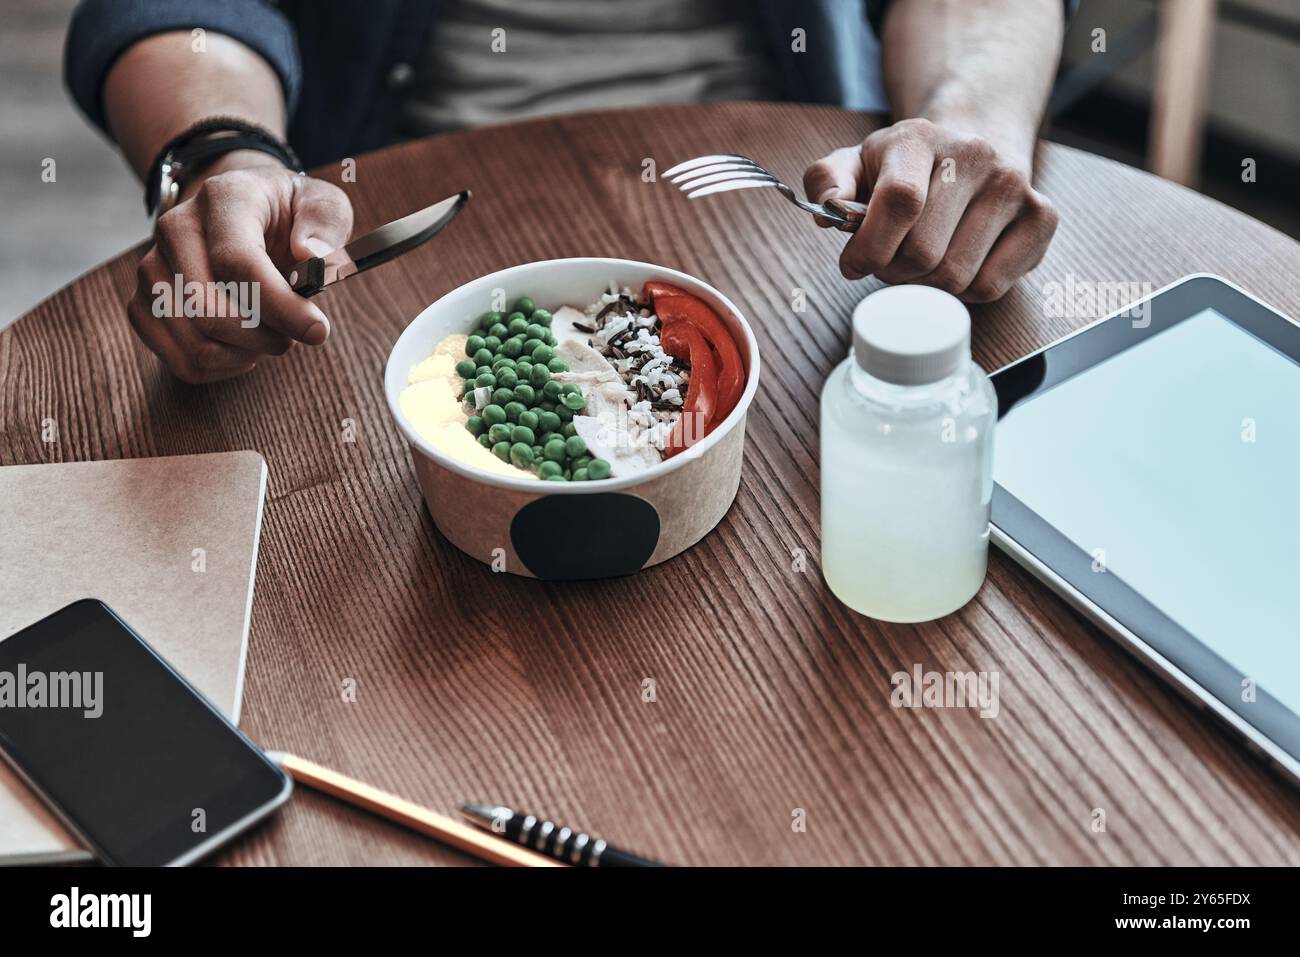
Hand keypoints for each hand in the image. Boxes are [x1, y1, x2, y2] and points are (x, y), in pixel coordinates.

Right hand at [128, 153, 352, 382]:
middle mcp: (176, 228)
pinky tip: (243, 349)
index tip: (316, 330)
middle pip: (207, 308)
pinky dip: (220, 368)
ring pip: (193, 341)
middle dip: (261, 337)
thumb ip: (325, 223)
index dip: (279, 305)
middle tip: (293, 335)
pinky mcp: (143, 304)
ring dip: (244, 354)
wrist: (248, 214)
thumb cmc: (289, 215)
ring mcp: (153, 267)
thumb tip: (311, 255)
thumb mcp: (322, 204)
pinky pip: (179, 359)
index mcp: (223, 198)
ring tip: (269, 337)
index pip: (236, 261)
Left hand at [804, 118, 1057, 301]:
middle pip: (924, 252)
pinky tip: (959, 262)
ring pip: (956, 277)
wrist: (973, 151)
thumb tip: (829, 207)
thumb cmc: (905, 169)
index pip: (899, 202)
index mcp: (920, 138)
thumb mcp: (856, 165)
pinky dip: (966, 290)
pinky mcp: (1042, 217)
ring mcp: (1014, 185)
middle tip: (891, 260)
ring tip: (923, 260)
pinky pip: (991, 286)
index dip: (870, 247)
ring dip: (928, 284)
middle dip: (894, 271)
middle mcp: (975, 155)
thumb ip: (827, 182)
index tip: (854, 263)